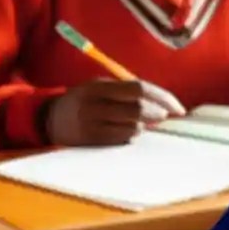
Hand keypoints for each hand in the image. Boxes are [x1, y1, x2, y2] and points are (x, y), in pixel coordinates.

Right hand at [46, 79, 185, 145]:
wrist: (49, 119)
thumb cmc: (86, 100)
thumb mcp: (102, 87)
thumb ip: (129, 91)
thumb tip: (165, 103)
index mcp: (99, 87)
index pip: (139, 89)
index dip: (163, 97)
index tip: (179, 108)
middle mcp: (94, 105)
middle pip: (138, 110)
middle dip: (157, 113)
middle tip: (162, 115)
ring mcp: (91, 125)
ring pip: (133, 128)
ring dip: (144, 126)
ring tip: (139, 122)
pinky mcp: (91, 142)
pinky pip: (123, 140)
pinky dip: (132, 136)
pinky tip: (125, 131)